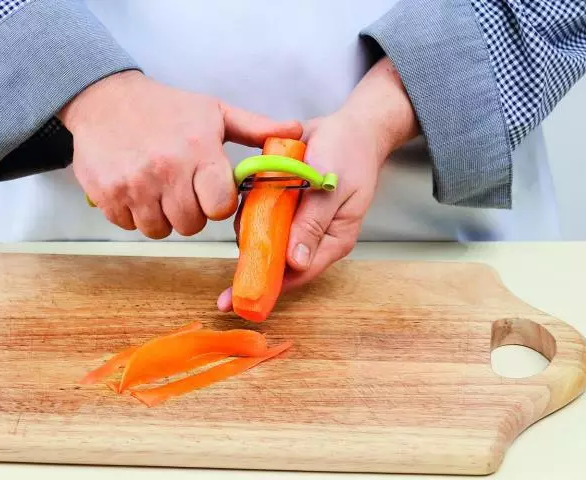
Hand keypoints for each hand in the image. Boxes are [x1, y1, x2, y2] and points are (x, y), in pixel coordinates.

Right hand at [58, 70, 302, 238]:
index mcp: (198, 150)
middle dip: (190, 212)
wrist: (103, 99)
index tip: (210, 190)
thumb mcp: (214, 111)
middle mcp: (166, 169)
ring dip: (161, 216)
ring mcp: (134, 184)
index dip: (218, 203)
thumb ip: (256, 128)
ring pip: (159, 230)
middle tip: (182, 189)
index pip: (220, 207)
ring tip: (158, 188)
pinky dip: (133, 214)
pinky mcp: (107, 194)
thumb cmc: (165, 107)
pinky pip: (129, 225)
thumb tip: (295, 132)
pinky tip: (135, 188)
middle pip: (190, 225)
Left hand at [217, 57, 418, 310]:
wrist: (351, 125)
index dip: (268, 286)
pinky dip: (252, 204)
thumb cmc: (350, 153)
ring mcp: (296, 220)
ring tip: (252, 200)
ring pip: (263, 235)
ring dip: (251, 223)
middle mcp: (312, 236)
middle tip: (235, 248)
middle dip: (253, 253)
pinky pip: (260, 212)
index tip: (236, 299)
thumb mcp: (332, 187)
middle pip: (276, 259)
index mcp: (331, 241)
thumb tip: (295, 263)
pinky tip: (253, 186)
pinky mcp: (284, 203)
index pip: (297, 273)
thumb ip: (312, 223)